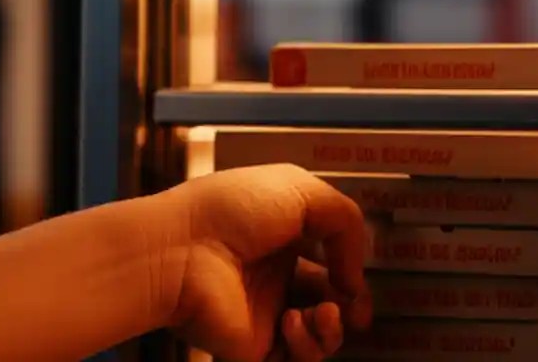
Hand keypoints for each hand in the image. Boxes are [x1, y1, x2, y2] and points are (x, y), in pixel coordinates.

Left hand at [160, 164, 371, 361]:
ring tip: (322, 313)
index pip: (328, 261)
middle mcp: (276, 277)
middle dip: (350, 306)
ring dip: (332, 328)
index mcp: (284, 238)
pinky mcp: (254, 347)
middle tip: (356, 309)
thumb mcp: (304, 192)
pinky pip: (296, 357)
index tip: (357, 279)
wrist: (180, 249)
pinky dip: (307, 344)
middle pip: (329, 302)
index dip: (349, 272)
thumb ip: (346, 222)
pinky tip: (292, 321)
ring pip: (318, 336)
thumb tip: (353, 276)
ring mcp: (265, 314)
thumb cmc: (235, 209)